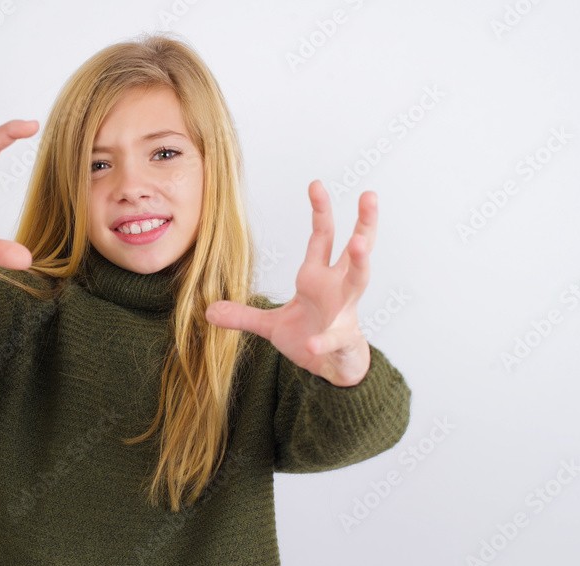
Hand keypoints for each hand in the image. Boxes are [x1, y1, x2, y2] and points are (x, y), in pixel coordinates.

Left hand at [205, 181, 375, 386]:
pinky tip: (314, 343)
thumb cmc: (311, 336)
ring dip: (361, 262)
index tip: (316, 184)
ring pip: (358, 281)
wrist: (333, 368)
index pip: (323, 237)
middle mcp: (336, 288)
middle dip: (364, 224)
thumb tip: (208, 311)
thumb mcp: (271, 325)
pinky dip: (323, 340)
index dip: (320, 210)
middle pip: (355, 250)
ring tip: (362, 243)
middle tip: (370, 197)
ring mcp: (343, 312)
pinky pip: (333, 337)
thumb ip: (243, 315)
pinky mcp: (341, 340)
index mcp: (317, 278)